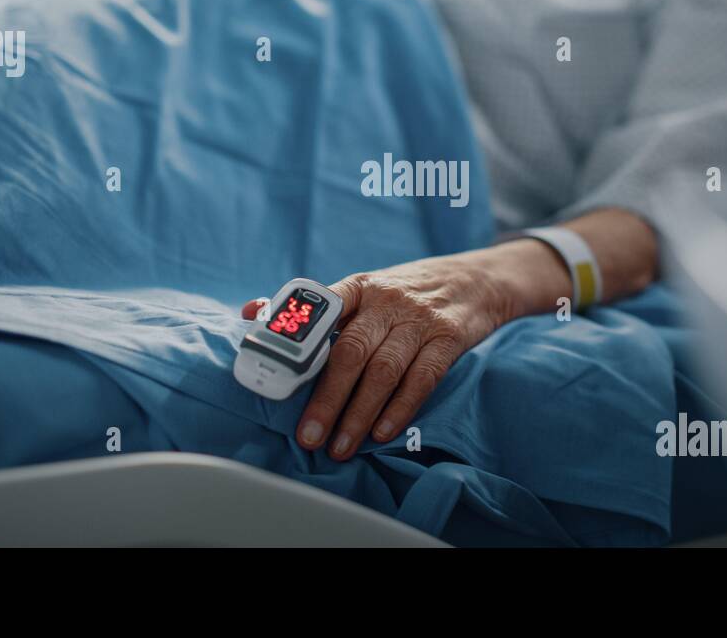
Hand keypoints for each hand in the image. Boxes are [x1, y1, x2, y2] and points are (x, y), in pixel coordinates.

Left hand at [240, 243, 566, 458]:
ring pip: (384, 370)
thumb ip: (314, 308)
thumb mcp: (363, 289)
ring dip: (359, 414)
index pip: (320, 311)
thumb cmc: (406, 291)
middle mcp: (386, 300)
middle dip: (327, 399)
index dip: (296, 343)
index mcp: (358, 286)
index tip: (278, 379)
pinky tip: (381, 433)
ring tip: (341, 447)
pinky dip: (400, 409)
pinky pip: (422, 378)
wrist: (477, 279)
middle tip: (308, 436)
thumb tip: (249, 315)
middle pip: (350, 351)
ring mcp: (419, 319)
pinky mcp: (449, 337)